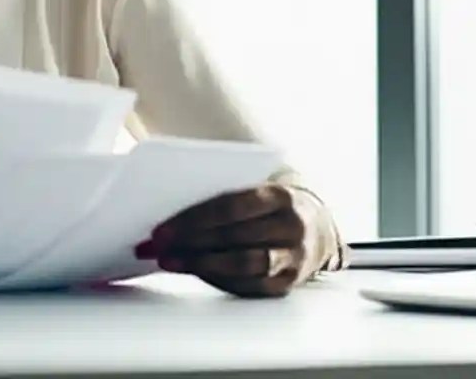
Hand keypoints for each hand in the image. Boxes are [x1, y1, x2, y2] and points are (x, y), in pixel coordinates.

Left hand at [135, 184, 325, 297]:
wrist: (318, 228)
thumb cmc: (271, 207)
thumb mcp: (258, 190)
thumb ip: (224, 198)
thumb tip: (171, 214)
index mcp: (280, 196)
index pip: (232, 206)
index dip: (194, 219)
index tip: (162, 228)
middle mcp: (291, 226)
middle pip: (234, 236)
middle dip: (190, 242)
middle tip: (157, 247)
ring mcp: (293, 258)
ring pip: (242, 264)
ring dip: (200, 264)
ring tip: (170, 262)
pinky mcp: (287, 284)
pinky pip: (248, 285)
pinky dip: (217, 279)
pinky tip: (195, 271)